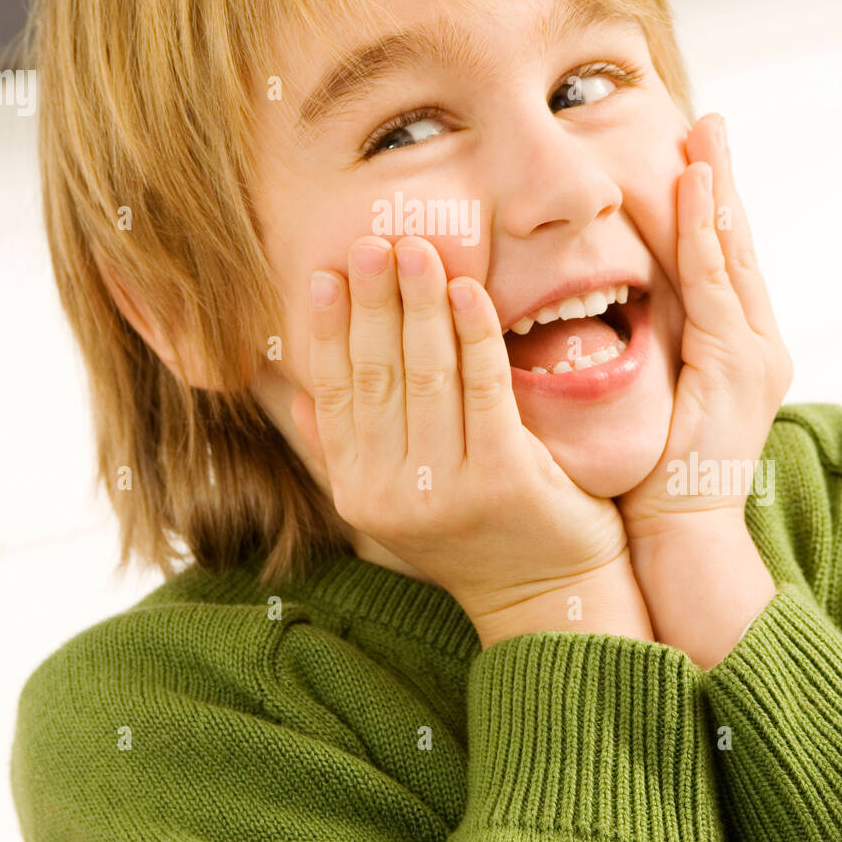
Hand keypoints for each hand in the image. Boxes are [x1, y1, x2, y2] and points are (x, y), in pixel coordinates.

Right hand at [290, 234, 635, 637]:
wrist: (546, 598)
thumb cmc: (473, 538)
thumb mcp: (395, 501)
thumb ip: (344, 453)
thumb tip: (295, 396)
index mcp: (358, 491)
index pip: (334, 394)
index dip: (329, 330)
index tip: (325, 274)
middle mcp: (390, 494)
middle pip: (377, 375)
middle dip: (373, 302)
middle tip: (372, 243)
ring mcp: (445, 488)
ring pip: (426, 374)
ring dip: (420, 304)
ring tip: (416, 250)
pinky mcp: (502, 477)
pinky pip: (482, 388)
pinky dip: (474, 334)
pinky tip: (468, 290)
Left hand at [618, 112, 792, 541]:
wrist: (680, 534)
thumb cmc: (654, 475)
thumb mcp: (650, 397)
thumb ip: (642, 350)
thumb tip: (598, 309)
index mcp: (735, 351)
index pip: (720, 264)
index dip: (709, 209)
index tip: (692, 157)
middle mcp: (755, 344)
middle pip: (735, 247)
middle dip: (722, 183)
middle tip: (710, 125)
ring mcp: (754, 353)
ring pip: (732, 255)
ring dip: (718, 192)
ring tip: (707, 138)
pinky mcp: (737, 364)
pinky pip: (717, 284)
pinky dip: (706, 234)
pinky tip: (697, 191)